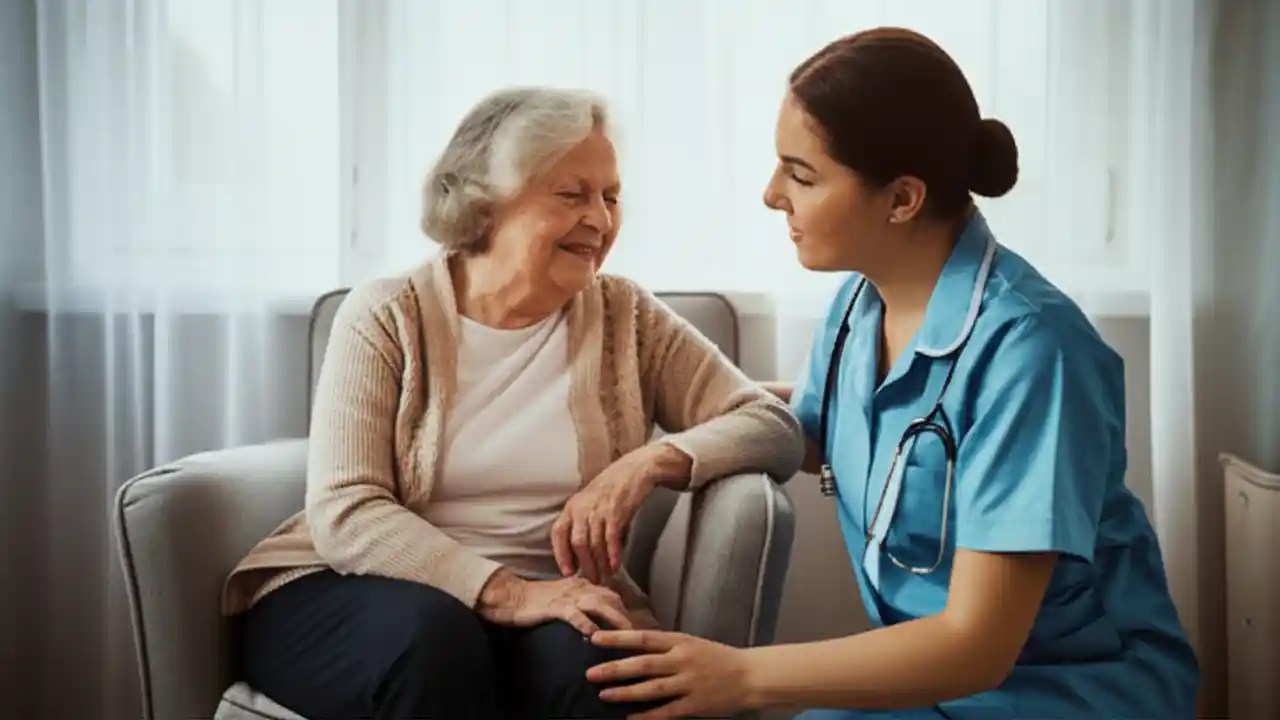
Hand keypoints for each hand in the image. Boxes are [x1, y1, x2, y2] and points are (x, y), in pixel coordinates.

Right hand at [476, 570, 634, 635]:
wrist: (510, 596)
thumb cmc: (536, 601)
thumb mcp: (564, 597)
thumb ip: (581, 602)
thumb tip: (599, 617)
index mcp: (582, 584)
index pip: (612, 594)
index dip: (626, 609)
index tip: (638, 626)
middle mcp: (579, 587)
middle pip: (611, 598)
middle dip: (626, 616)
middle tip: (639, 635)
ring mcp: (567, 596)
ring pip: (598, 605)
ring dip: (614, 620)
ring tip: (627, 635)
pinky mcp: (554, 607)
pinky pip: (575, 615)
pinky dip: (587, 625)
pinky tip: (595, 636)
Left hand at [552, 444, 690, 582]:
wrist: (635, 469)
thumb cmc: (612, 487)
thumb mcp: (589, 501)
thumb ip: (582, 521)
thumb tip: (581, 551)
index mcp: (572, 506)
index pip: (558, 533)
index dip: (561, 554)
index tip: (567, 571)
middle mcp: (582, 508)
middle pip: (578, 544)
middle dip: (584, 565)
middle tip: (591, 580)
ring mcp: (599, 510)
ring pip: (594, 544)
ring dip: (599, 564)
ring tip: (604, 576)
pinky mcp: (616, 512)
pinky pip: (611, 539)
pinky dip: (612, 555)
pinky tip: (615, 565)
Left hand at [587, 630, 753, 719]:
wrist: (749, 675)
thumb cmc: (717, 658)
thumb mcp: (691, 644)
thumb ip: (665, 647)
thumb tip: (633, 648)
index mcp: (680, 642)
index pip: (643, 638)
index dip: (618, 638)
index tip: (595, 639)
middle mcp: (682, 661)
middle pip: (642, 665)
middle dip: (614, 669)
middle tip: (591, 673)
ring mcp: (688, 684)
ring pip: (650, 689)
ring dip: (625, 692)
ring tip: (604, 694)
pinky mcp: (695, 704)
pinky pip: (666, 711)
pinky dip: (647, 716)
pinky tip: (630, 717)